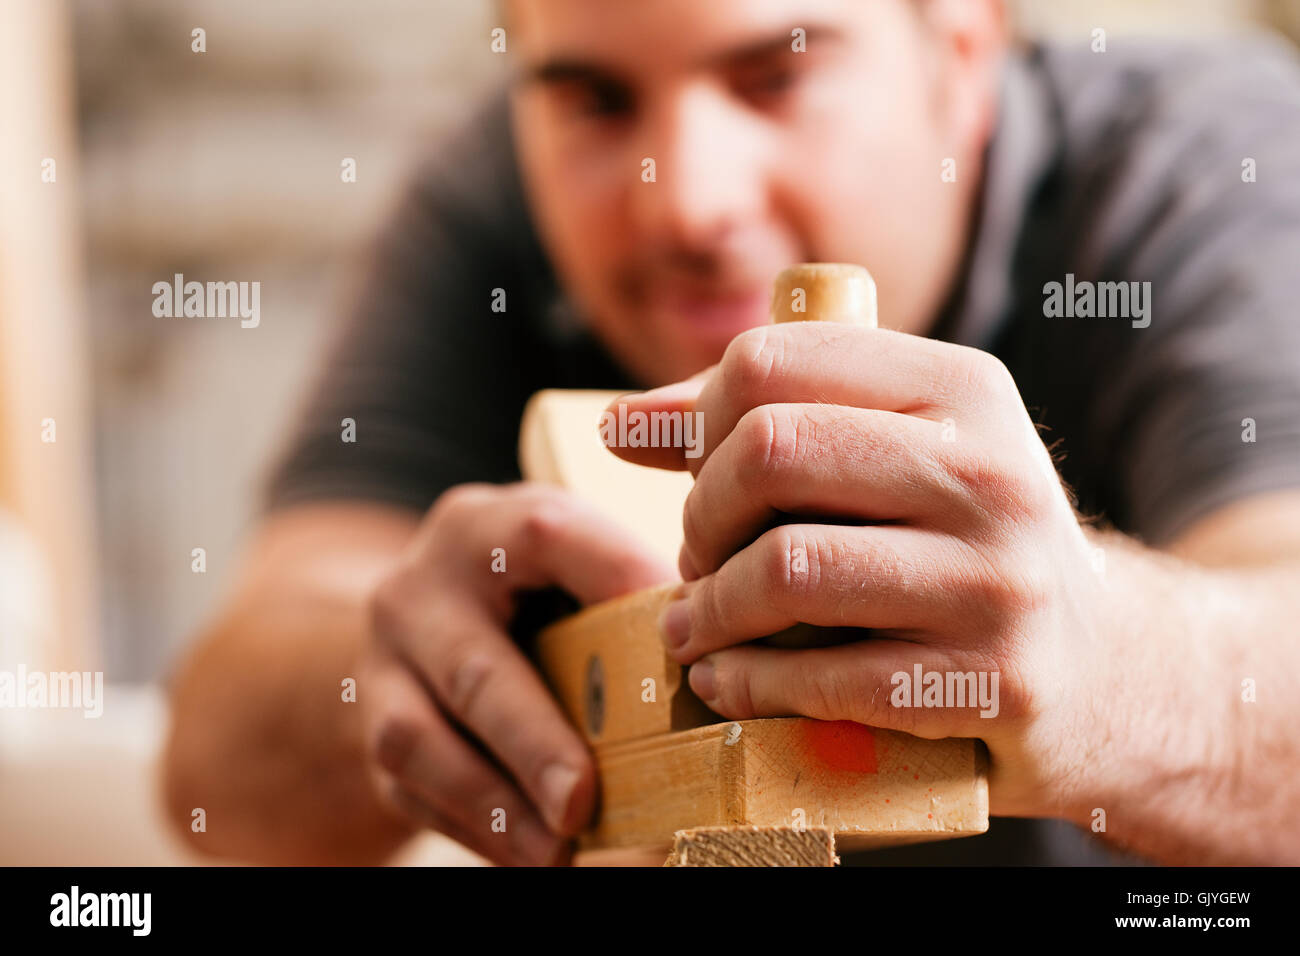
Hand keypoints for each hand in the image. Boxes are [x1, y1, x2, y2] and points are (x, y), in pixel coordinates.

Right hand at [361, 482, 673, 863]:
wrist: (421, 611)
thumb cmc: (529, 588)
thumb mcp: (567, 563)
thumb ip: (622, 591)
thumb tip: (712, 657)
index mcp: (489, 529)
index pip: (552, 537)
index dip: (621, 584)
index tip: (684, 649)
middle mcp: (422, 588)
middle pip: (474, 668)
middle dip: (533, 742)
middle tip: (583, 800)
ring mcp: (384, 660)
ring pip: (419, 739)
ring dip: (495, 804)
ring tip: (558, 849)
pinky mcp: (368, 725)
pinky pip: (408, 787)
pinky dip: (474, 828)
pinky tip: (531, 852)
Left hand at [609, 322, 1114, 819]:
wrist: (1109, 667)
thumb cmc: (968, 547)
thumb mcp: (901, 453)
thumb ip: (771, 422)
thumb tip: (620, 424)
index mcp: (962, 388)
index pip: (770, 361)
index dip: (694, 419)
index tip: (687, 472)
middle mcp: (989, 470)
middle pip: (768, 453)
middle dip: (699, 515)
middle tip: (697, 556)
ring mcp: (996, 580)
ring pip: (783, 567)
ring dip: (708, 607)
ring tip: (697, 623)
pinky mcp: (990, 682)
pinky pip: (820, 675)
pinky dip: (743, 681)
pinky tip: (727, 680)